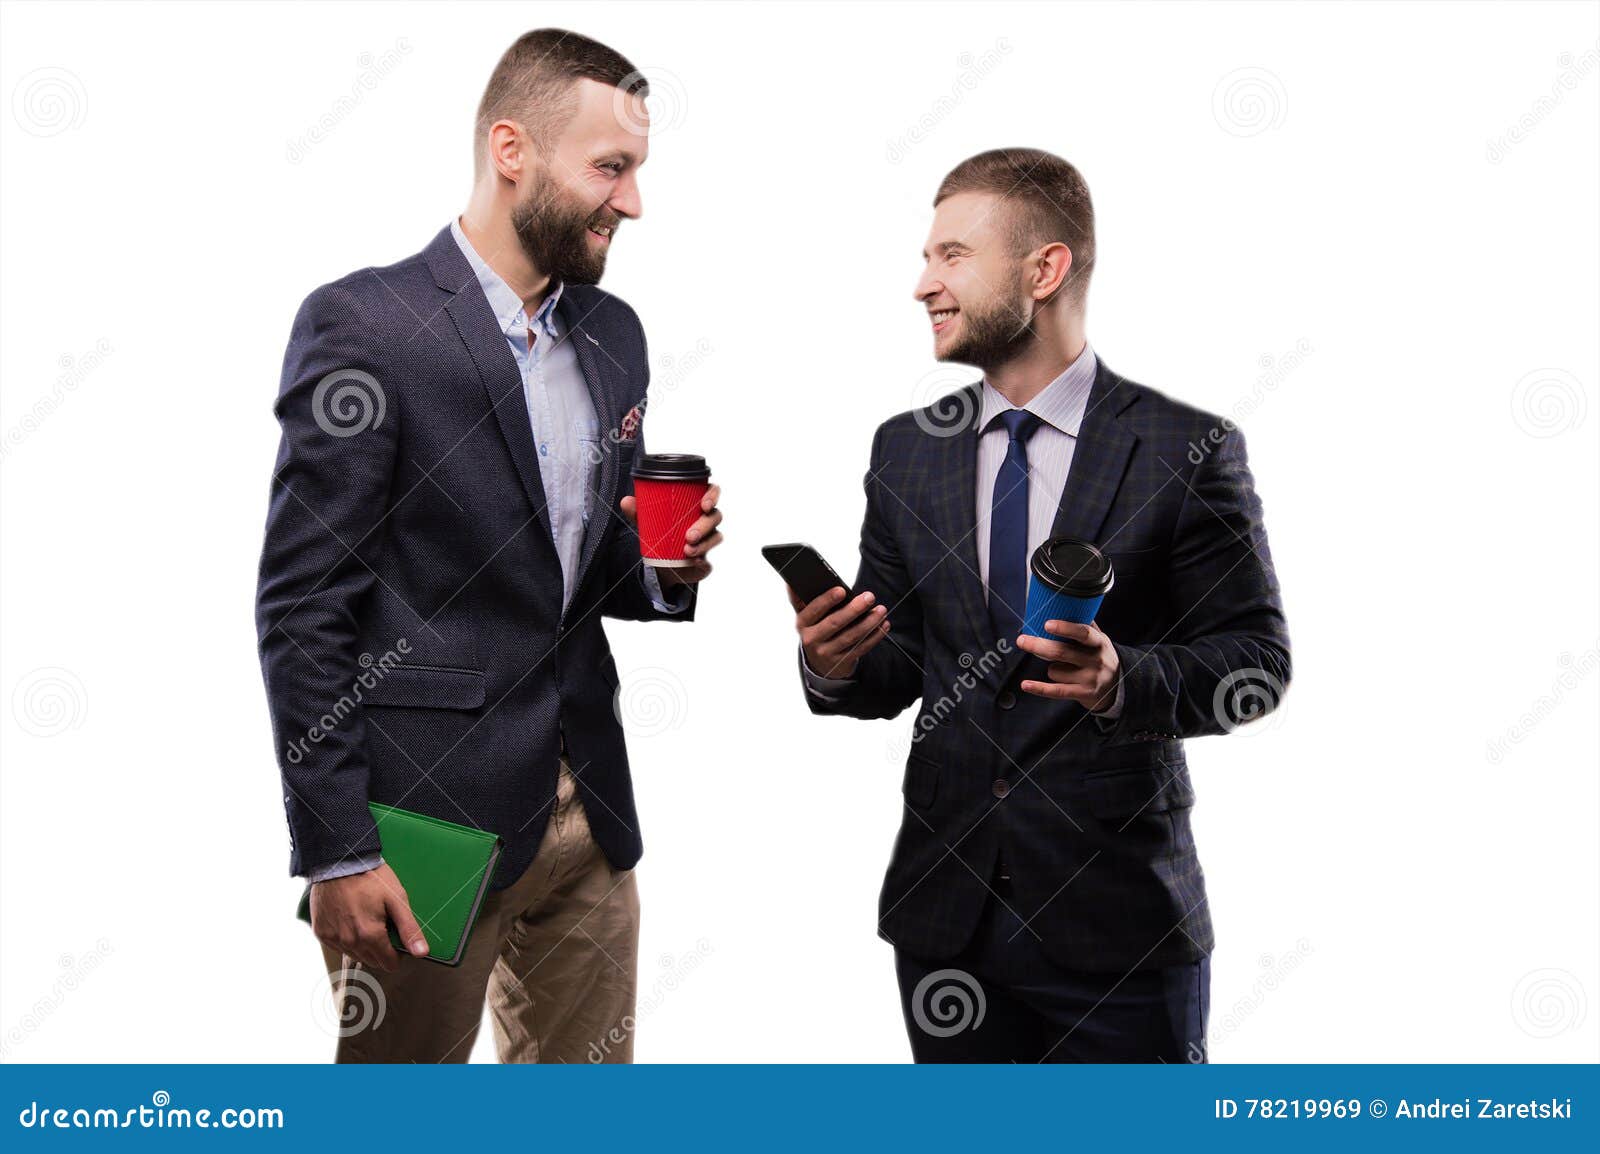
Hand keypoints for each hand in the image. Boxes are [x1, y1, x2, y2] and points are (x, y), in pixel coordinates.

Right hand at [308, 862, 427, 970]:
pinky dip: (347, 939)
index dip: (397, 954)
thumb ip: (409, 929)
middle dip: (382, 950)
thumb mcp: (396, 899)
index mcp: (370, 936)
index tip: (397, 939)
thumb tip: (421, 953)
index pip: (389, 964)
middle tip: (384, 925)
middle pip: (372, 961)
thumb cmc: (370, 877)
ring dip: (364, 946)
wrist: (339, 861)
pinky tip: (351, 921)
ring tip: (367, 920)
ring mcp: (333, 939)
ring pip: (355, 955)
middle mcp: (350, 942)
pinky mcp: (321, 932)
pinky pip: (338, 946)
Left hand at [619, 483, 722, 585]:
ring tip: (687, 551)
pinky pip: (710, 559)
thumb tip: (626, 501)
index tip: (704, 504)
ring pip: (715, 537)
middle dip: (704, 526)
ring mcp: (708, 539)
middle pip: (715, 516)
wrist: (661, 563)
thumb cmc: (660, 534)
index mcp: (695, 504)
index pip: (712, 493)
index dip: (713, 496)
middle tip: (689, 535)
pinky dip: (703, 560)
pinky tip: (695, 561)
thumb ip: (638, 511)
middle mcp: (705, 520)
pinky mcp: (706, 558)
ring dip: (703, 544)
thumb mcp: (647, 522)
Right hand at [789, 585, 889, 678]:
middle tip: (869, 596)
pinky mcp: (841, 662)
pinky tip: (883, 625)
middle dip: (854, 609)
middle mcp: (812, 639)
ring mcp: (826, 653)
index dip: (827, 600)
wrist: (819, 662)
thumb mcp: (807, 616)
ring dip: (868, 623)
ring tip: (881, 610)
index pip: (813, 610)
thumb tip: (791, 581)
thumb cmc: (816, 629)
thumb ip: (801, 599)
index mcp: (803, 623)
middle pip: (835, 623)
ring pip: (850, 636)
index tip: (841, 590)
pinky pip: (860, 648)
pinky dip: (874, 636)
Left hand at [1014, 619, 1120, 711]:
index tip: (1047, 624)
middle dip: (1039, 645)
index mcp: (1098, 642)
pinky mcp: (1082, 693)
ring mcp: (1089, 678)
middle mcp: (1095, 660)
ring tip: (1061, 667)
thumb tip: (1064, 605)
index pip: (1083, 633)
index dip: (1065, 628)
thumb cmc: (1100, 657)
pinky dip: (1039, 688)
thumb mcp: (1098, 640)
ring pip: (1055, 671)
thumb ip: (1083, 625)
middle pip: (1062, 652)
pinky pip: (1056, 690)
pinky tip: (1026, 684)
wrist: (1116, 686)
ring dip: (1050, 668)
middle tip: (1022, 640)